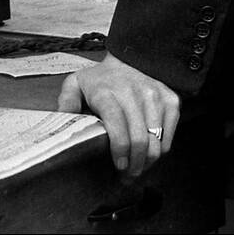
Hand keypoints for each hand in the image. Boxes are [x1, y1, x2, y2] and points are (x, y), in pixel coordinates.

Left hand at [57, 53, 179, 178]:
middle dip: (134, 165)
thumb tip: (62, 120)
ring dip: (147, 162)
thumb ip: (67, 101)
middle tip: (128, 176)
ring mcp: (154, 96)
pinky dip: (160, 150)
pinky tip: (148, 152)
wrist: (131, 58)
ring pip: (157, 142)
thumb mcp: (77, 83)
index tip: (118, 165)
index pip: (117, 126)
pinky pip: (168, 136)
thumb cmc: (102, 78)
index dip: (120, 150)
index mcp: (107, 92)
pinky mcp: (170, 100)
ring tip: (138, 168)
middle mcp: (133, 93)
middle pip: (140, 140)